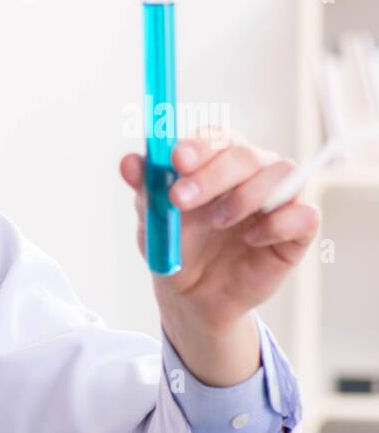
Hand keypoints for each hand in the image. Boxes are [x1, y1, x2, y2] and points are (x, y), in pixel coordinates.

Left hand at [119, 130, 319, 385]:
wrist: (192, 295)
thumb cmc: (178, 245)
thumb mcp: (154, 219)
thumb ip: (146, 189)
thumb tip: (128, 161)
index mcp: (217, 160)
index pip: (217, 138)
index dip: (199, 146)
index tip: (176, 160)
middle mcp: (253, 171)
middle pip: (246, 155)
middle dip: (212, 175)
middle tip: (179, 199)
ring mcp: (279, 198)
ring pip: (281, 174)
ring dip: (245, 196)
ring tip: (217, 222)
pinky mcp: (297, 230)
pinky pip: (304, 215)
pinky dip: (277, 224)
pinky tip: (251, 239)